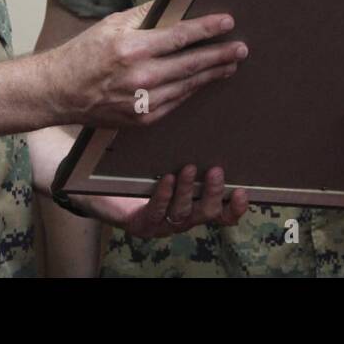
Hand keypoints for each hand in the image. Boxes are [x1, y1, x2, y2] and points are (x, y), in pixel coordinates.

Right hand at [50, 2, 247, 128]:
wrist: (59, 92)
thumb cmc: (83, 54)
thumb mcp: (111, 24)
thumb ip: (144, 14)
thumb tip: (173, 2)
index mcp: (132, 48)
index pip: (180, 36)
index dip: (207, 29)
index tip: (227, 22)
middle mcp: (140, 77)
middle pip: (191, 64)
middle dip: (220, 55)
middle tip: (241, 49)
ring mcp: (143, 102)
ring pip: (188, 86)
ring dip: (212, 75)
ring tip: (230, 65)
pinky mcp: (143, 119)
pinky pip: (176, 102)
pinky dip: (192, 90)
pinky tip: (203, 82)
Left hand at [76, 164, 249, 236]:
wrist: (100, 189)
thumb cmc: (141, 172)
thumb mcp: (168, 161)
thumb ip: (189, 151)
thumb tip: (208, 119)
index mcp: (193, 206)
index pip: (222, 214)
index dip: (235, 208)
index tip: (243, 192)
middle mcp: (181, 219)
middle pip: (206, 214)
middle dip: (214, 193)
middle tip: (217, 171)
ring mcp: (161, 225)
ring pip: (182, 214)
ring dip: (188, 191)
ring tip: (190, 169)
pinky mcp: (141, 224)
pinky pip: (156, 211)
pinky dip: (163, 195)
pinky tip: (166, 179)